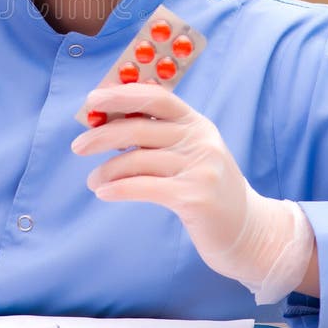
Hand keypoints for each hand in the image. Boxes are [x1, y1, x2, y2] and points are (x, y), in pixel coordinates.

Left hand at [72, 84, 314, 302]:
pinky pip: (144, 187)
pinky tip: (103, 192)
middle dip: (102, 135)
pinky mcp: (195, 197)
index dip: (122, 95)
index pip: (157, 97)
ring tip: (92, 180)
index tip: (93, 99)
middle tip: (78, 145)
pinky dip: (118, 188)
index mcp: (196, 123)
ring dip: (107, 170)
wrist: (249, 232)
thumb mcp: (190, 153)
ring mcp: (200, 168)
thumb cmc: (207, 189)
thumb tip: (106, 125)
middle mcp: (200, 140)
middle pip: (140, 129)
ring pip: (138, 160)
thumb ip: (158, 136)